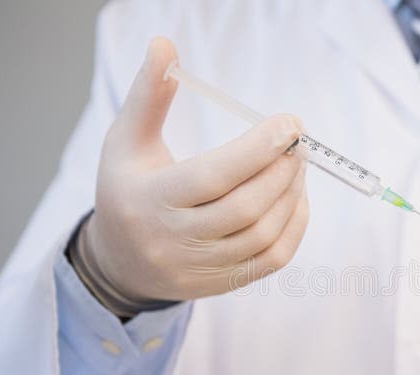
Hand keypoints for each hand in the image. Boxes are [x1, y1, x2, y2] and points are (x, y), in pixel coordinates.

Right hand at [85, 37, 308, 302]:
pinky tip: (296, 198)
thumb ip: (149, 96)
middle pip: (245, 208)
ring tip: (298, 163)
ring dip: (292, 194)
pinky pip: (272, 259)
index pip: (212, 177)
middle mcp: (174, 241)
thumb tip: (164, 45)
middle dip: (282, 170)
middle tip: (299, 141)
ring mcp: (199, 269)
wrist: (121, 262)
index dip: (257, 150)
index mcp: (149, 201)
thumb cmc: (128, 190)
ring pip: (263, 235)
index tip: (290, 124)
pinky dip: (294, 226)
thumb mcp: (126, 142)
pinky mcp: (221, 285)